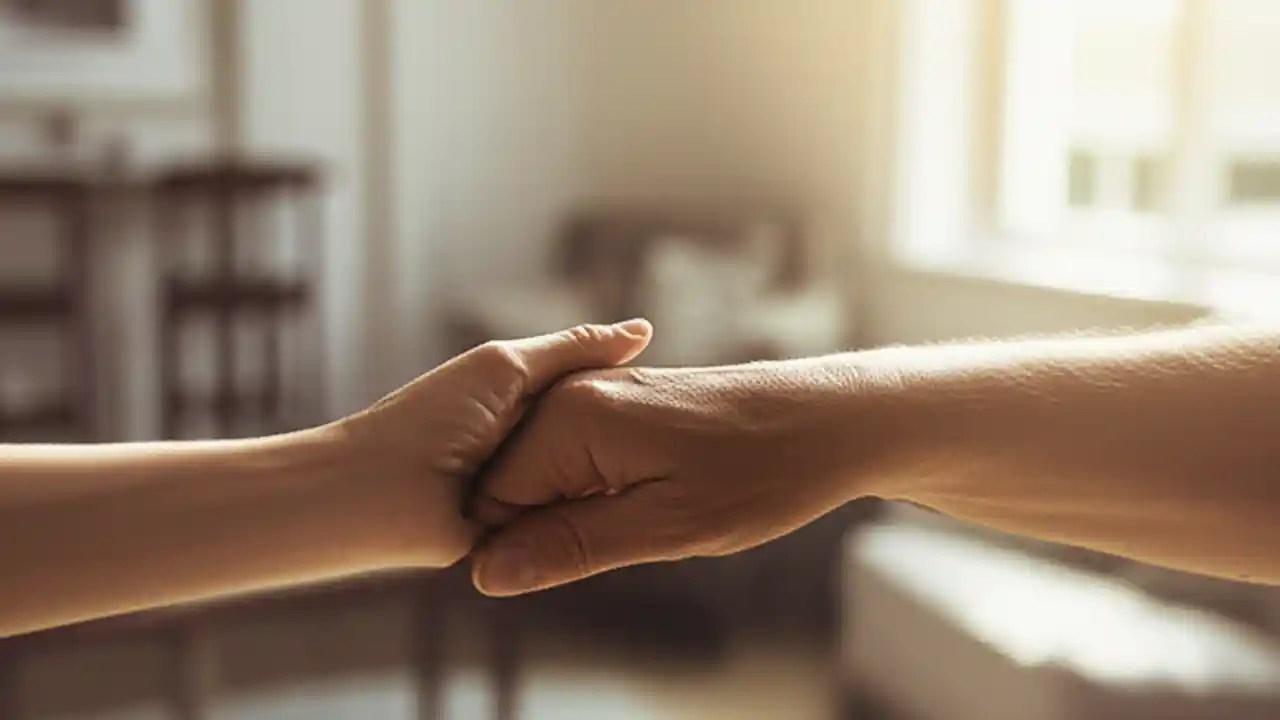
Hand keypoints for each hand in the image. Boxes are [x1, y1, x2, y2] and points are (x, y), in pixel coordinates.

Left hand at [334, 320, 652, 568]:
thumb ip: (573, 350)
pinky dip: (585, 524)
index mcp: (518, 400)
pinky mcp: (513, 536)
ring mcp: (518, 493)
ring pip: (581, 489)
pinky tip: (628, 514)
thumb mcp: (508, 368)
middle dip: (623, 444)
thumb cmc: (429, 420)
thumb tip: (643, 330)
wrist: (373, 495)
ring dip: (607, 485)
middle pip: (592, 445)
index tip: (681, 395)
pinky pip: (561, 530)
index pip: (590, 395)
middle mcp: (522, 445)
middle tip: (676, 437)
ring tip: (662, 477)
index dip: (629, 395)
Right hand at [469, 355, 875, 594]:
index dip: (516, 550)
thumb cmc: (760, 472)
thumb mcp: (665, 527)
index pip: (487, 500)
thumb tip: (487, 574)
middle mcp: (573, 396)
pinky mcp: (624, 406)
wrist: (831, 418)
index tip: (577, 566)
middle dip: (548, 530)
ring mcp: (599, 396)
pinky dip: (601, 493)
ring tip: (649, 520)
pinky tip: (653, 502)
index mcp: (569, 420)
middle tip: (627, 541)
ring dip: (579, 514)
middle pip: (512, 485)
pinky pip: (580, 459)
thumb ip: (570, 547)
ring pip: (547, 476)